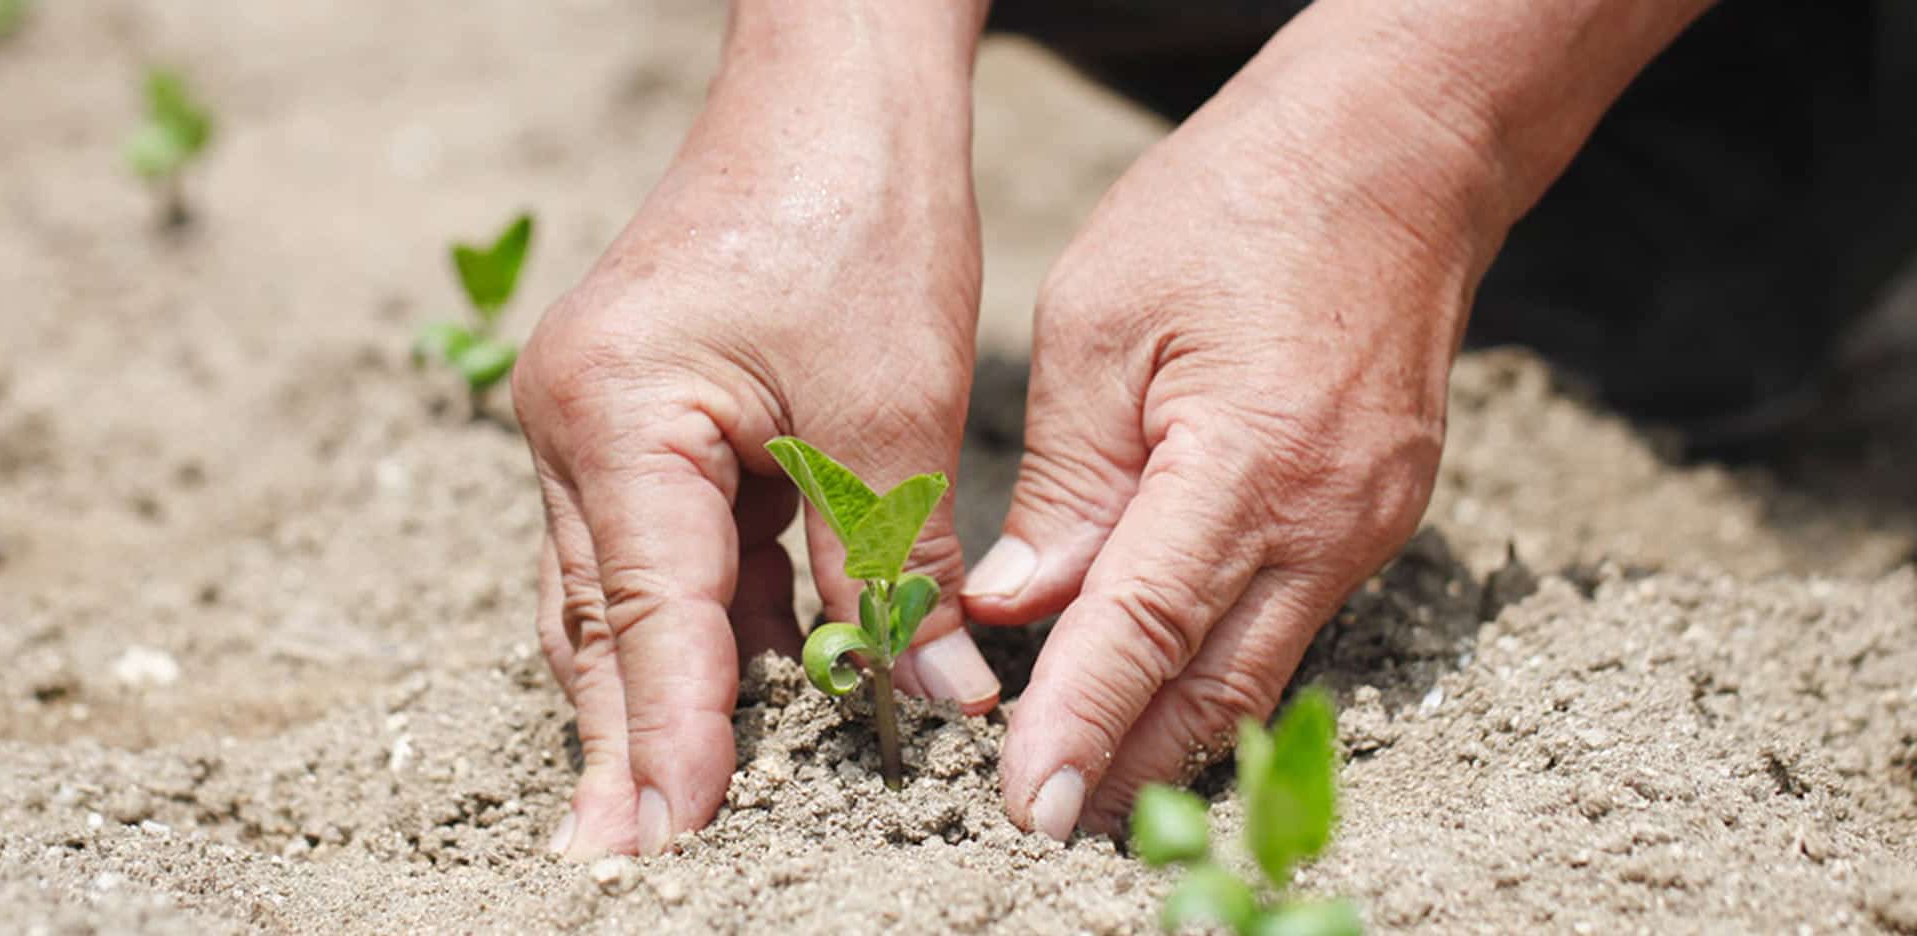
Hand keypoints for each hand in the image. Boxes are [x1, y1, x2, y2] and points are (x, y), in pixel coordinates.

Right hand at [513, 0, 991, 858]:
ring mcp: (597, 418)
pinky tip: (727, 697)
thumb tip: (931, 704)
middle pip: (602, 617)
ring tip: (658, 813)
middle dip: (624, 741)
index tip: (675, 831)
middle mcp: (576, 422)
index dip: (672, 730)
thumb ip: (895, 568)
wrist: (831, 82)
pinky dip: (697, 621)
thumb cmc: (858, 211)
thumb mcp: (891, 410)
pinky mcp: (640, 416)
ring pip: (622, 590)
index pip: (650, 607)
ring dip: (656, 692)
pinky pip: (659, 545)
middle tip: (623, 858)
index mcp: (617, 409)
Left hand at [966, 75, 1481, 838]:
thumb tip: (1014, 603)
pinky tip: (1156, 688)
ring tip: (1087, 781)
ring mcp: (1368, 524)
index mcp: (1250, 464)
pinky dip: (1217, 668)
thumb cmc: (1235, 206)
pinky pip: (1289, 621)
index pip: (1146, 631)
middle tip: (1044, 821)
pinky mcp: (1378, 515)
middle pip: (1216, 688)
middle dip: (1128, 767)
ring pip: (1259, 669)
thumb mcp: (1103, 321)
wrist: (1399, 150)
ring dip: (1173, 733)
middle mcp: (1328, 519)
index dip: (1083, 725)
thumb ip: (1066, 478)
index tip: (1029, 804)